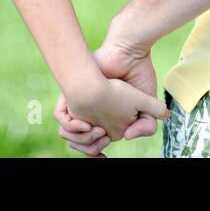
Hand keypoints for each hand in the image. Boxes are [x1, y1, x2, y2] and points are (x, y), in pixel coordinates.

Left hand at [54, 41, 163, 156]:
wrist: (127, 53)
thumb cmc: (139, 75)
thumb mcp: (147, 104)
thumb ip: (147, 124)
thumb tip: (128, 137)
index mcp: (110, 118)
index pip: (96, 144)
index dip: (97, 153)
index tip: (103, 157)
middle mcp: (94, 113)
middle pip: (82, 143)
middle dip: (89, 149)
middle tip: (102, 141)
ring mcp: (82, 105)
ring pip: (69, 134)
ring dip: (81, 140)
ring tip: (97, 131)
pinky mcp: (72, 95)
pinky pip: (62, 118)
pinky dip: (71, 125)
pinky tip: (84, 124)